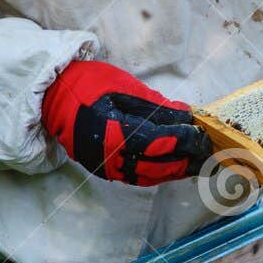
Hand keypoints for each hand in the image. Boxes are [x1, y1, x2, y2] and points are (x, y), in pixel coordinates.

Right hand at [42, 61, 212, 185]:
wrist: (52, 98)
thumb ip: (157, 106)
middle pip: (160, 165)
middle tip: (210, 153)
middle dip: (188, 160)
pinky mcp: (106, 170)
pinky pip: (139, 177)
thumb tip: (186, 116)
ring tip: (198, 162)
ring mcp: (108, 167)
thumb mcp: (125, 88)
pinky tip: (175, 166)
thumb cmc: (87, 86)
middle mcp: (112, 156)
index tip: (203, 136)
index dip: (186, 141)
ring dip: (177, 170)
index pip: (162, 142)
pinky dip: (160, 172)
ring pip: (152, 176)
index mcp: (116, 132)